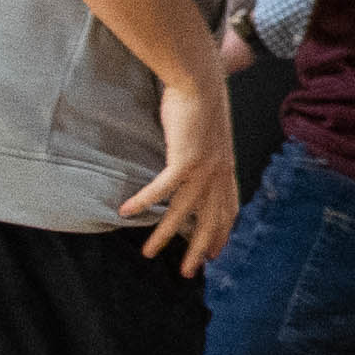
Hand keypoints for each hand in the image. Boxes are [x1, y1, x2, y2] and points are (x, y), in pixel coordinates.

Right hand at [123, 70, 240, 273]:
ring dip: (164, 235)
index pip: (228, 209)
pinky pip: (161, 189)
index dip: (222, 233)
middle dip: (199, 249)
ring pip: (183, 212)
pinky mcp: (185, 159)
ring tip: (148, 252)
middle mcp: (219, 173)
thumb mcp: (209, 135)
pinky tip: (125, 213)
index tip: (215, 254)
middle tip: (188, 272)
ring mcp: (203, 168)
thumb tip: (194, 162)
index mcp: (226, 168)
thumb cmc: (201, 104)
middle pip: (210, 220)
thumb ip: (205, 154)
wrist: (201, 82)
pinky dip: (143, 202)